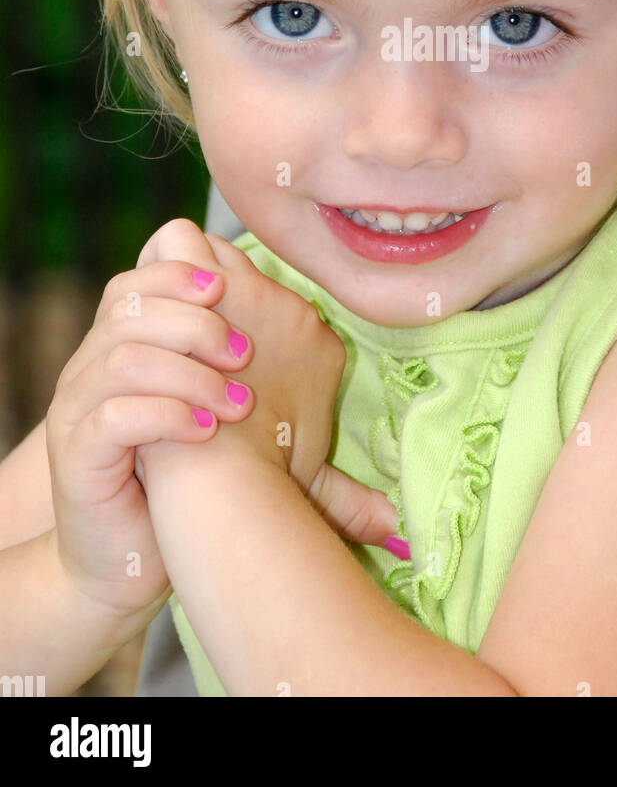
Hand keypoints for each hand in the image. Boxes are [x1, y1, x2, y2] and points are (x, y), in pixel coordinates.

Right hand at [44, 243, 258, 623]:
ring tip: (238, 404)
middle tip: (246, 355)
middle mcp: (94, 363)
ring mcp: (80, 406)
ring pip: (124, 355)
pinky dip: (167, 416)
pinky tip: (207, 432)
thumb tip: (335, 345)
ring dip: (191, 372)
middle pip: (131, 301)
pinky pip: (115, 415)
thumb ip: (263, 372)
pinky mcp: (76, 454)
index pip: (141, 274)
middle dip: (197, 320)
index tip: (232, 288)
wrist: (127, 552)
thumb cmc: (185, 477)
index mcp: (128, 338)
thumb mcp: (225, 411)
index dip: (184, 270)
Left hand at [134, 220, 401, 547]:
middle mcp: (296, 312)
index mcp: (318, 347)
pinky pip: (178, 244)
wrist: (230, 490)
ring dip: (178, 278)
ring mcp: (257, 295)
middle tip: (177, 335)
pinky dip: (157, 264)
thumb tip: (392, 529)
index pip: (268, 301)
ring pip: (206, 252)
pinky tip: (141, 306)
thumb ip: (347, 497)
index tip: (209, 357)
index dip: (232, 321)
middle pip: (238, 269)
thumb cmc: (264, 496)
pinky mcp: (215, 290)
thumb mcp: (309, 486)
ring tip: (152, 318)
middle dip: (206, 293)